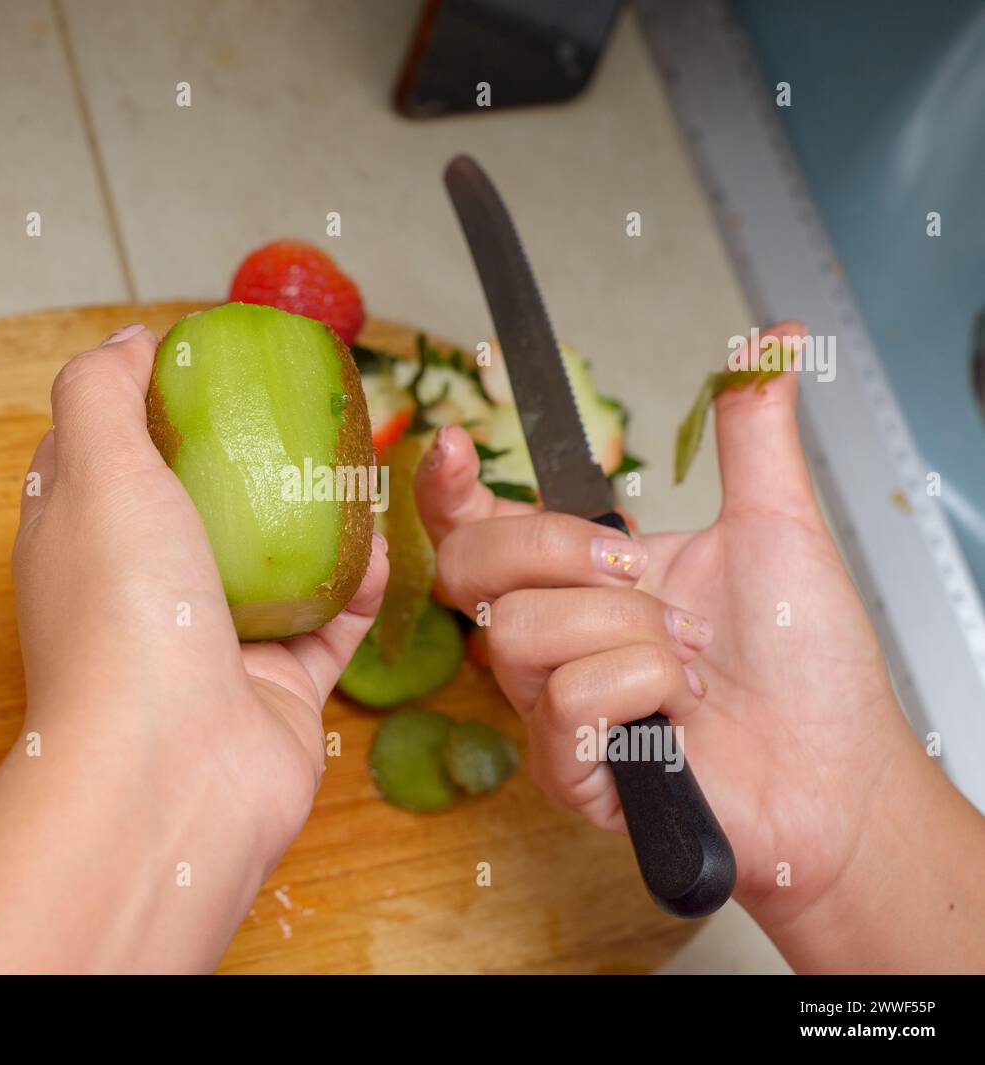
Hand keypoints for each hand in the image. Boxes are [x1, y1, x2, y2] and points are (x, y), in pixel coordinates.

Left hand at [13, 325, 386, 864]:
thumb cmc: (125, 616)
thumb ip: (100, 393)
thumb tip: (132, 341)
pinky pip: (331, 623)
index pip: (109, 454)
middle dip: (256, 462)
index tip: (208, 369)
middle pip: (204, 504)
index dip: (151, 405)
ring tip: (359, 485)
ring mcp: (213, 642)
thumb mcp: (95, 470)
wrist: (175, 770)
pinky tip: (379, 560)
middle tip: (307, 420)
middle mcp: (144, 590)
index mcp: (85, 540)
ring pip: (278, 564)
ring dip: (321, 525)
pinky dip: (360, 590)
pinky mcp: (278, 685)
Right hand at [415, 322, 984, 970]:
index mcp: (580, 574)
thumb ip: (751, 432)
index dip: (447, 485)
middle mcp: (550, 634)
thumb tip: (769, 340)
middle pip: (469, 564)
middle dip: (556, 549)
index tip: (456, 445)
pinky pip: (567, 697)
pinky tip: (681, 713)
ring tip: (689, 661)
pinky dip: (645, 688)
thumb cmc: (804, 659)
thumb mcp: (776, 525)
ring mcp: (548, 703)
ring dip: (629, 633)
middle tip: (637, 572)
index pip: (478, 523)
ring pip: (523, 631)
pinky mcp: (564, 766)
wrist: (837, 764)